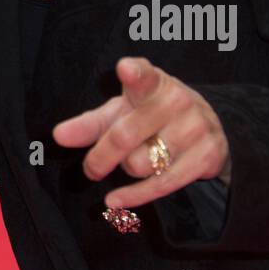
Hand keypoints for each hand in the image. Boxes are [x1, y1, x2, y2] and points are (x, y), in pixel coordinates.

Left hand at [52, 56, 230, 209]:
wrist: (210, 127)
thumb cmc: (152, 116)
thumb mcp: (122, 112)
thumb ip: (90, 124)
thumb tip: (58, 136)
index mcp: (153, 83)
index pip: (143, 75)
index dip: (134, 72)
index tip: (125, 70)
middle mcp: (176, 100)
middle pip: (125, 135)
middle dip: (101, 157)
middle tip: (91, 168)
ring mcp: (195, 128)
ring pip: (142, 163)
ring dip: (128, 169)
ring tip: (134, 161)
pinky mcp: (206, 155)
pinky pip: (162, 183)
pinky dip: (134, 196)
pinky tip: (114, 200)